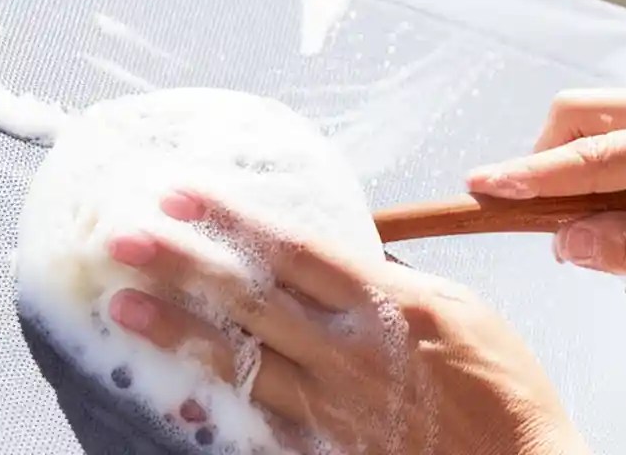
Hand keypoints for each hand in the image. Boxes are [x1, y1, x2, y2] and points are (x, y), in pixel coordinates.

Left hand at [106, 192, 587, 454]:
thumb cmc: (503, 386)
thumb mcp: (462, 309)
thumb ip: (396, 283)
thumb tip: (346, 261)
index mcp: (387, 304)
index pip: (293, 250)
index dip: (233, 220)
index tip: (183, 195)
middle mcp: (349, 352)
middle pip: (250, 300)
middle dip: (182, 265)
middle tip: (122, 240)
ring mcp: (333, 404)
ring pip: (240, 358)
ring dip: (177, 331)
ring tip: (122, 306)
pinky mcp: (327, 445)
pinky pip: (260, 418)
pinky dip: (214, 401)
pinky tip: (175, 386)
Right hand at [468, 88, 625, 302]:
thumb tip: (564, 242)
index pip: (591, 158)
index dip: (532, 175)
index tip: (482, 185)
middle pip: (578, 113)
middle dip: (545, 160)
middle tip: (545, 219)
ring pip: (589, 114)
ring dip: (569, 160)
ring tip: (591, 219)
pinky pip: (611, 123)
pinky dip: (593, 158)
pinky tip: (615, 202)